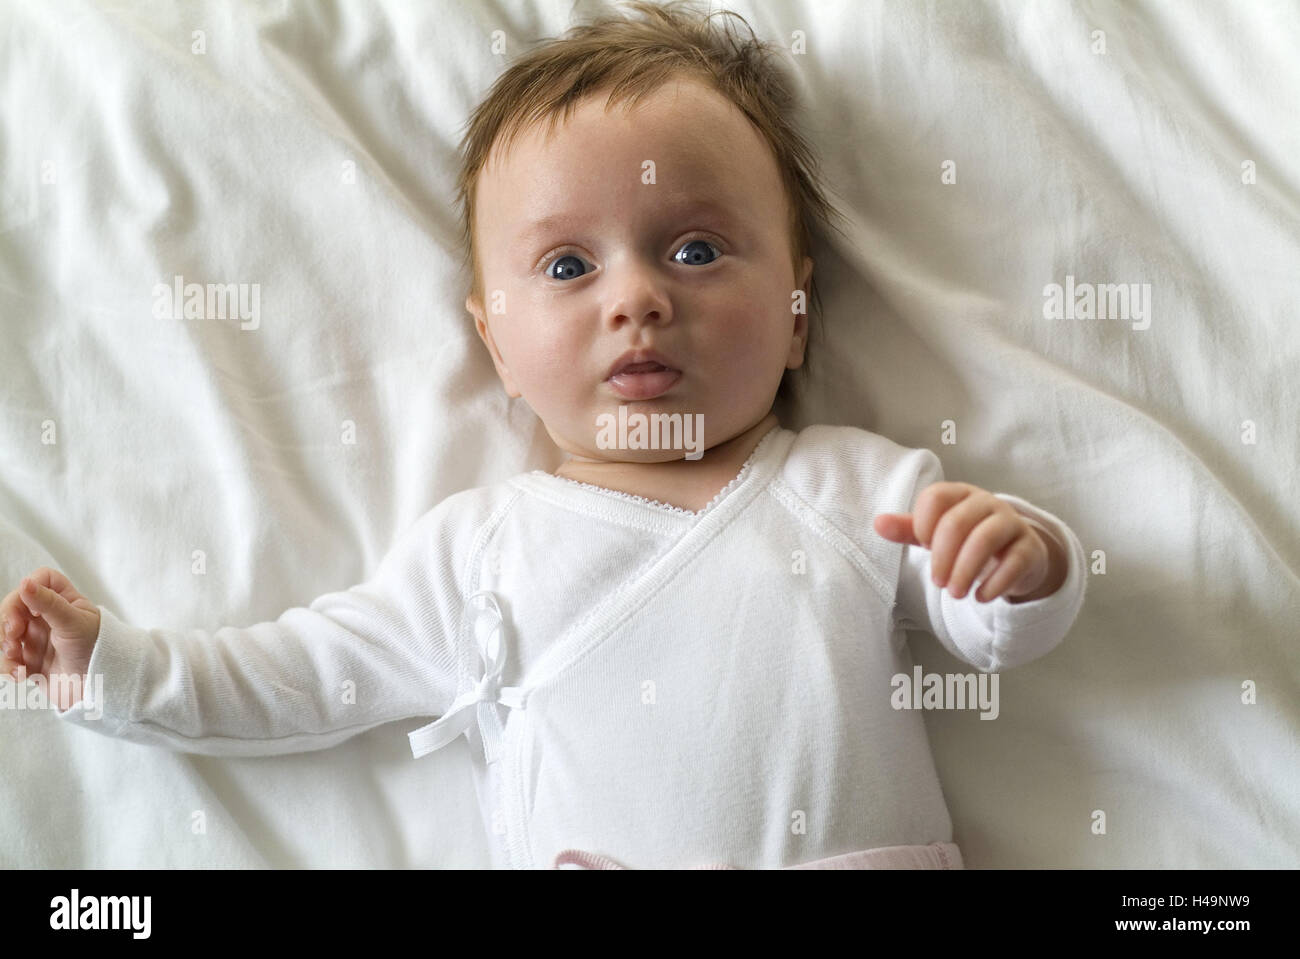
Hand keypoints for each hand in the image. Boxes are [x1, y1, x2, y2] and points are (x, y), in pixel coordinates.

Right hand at [2, 567, 100, 707]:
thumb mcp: (74, 623)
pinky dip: (9, 667)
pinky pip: (8, 659)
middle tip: (13, 636)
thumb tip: (25, 582)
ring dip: (5, 647)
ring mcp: (37, 638)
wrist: (101, 687)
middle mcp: (48, 616)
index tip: (28, 608)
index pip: (40, 580)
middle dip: (7, 621)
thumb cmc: (97, 649)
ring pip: (6, 633)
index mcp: (64, 601)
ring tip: (16, 659)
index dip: (28, 589)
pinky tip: (21, 675)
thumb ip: (49, 603)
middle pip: (13, 606)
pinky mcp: (30, 660)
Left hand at [874, 483, 1060, 603]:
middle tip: (938, 583)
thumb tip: (878, 523)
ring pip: (985, 539)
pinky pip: (1014, 562)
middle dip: (942, 557)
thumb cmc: (967, 541)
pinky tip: (980, 598)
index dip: (923, 525)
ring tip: (956, 594)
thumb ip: (908, 529)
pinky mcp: (1030, 548)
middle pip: (957, 522)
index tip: (924, 546)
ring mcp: (1011, 523)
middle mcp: (987, 503)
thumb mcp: (937, 534)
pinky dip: (994, 584)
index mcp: (959, 494)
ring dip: (965, 571)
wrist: (1016, 555)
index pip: (935, 497)